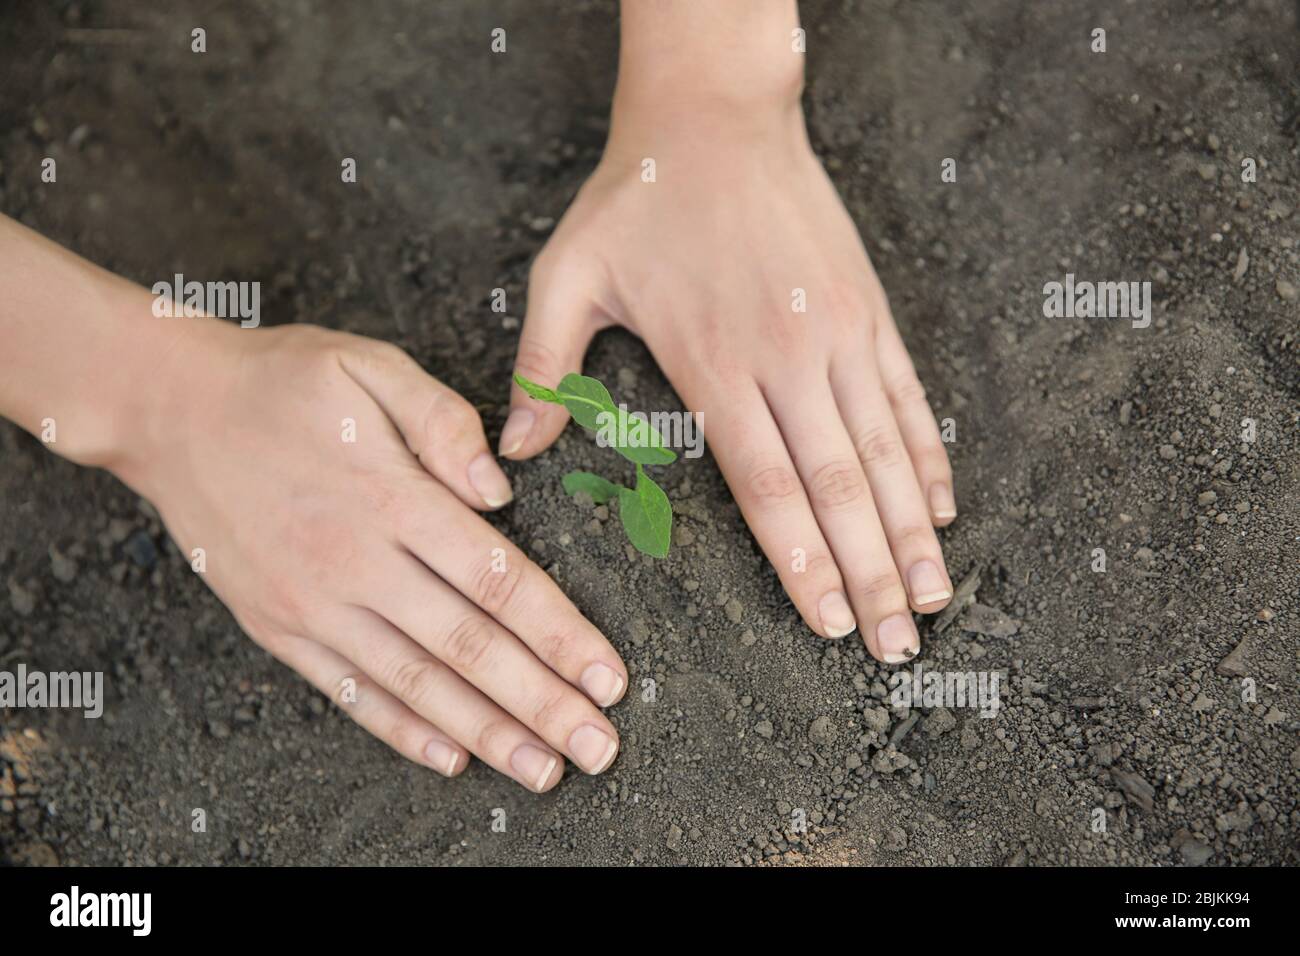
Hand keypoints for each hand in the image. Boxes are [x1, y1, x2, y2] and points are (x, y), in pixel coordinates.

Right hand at [116, 322, 626, 790]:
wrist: (168, 412)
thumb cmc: (280, 382)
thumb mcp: (369, 366)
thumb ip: (444, 421)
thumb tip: (500, 489)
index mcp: (392, 498)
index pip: (499, 581)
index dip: (562, 635)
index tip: (610, 676)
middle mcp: (357, 563)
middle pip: (470, 648)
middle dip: (543, 703)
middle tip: (597, 747)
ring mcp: (313, 604)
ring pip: (417, 684)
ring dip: (487, 733)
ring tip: (543, 769)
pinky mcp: (278, 628)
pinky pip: (350, 693)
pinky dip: (403, 731)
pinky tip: (450, 758)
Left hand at [502, 76, 954, 663]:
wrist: (716, 114)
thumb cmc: (639, 197)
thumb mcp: (566, 275)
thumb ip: (543, 370)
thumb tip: (512, 454)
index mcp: (714, 364)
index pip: (768, 487)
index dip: (803, 562)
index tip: (828, 625)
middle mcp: (788, 359)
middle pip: (839, 488)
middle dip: (869, 575)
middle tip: (894, 645)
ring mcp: (840, 335)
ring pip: (885, 452)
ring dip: (909, 532)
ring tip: (931, 598)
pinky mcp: (870, 311)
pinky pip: (908, 399)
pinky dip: (927, 459)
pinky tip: (940, 510)